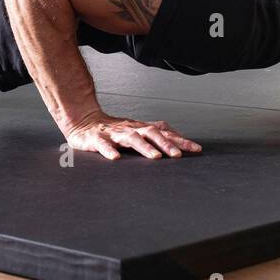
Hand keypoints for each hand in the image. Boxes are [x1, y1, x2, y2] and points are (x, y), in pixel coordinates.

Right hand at [65, 111, 201, 160]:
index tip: (196, 149)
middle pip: (151, 133)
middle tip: (178, 155)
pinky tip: (114, 159)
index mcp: (140, 128)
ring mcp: (113, 134)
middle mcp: (130, 129)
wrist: (83, 120)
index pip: (164, 133)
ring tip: (155, 157)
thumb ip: (156, 132)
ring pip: (130, 138)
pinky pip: (102, 145)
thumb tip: (179, 136)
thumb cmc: (113, 129)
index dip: (180, 140)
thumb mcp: (137, 129)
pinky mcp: (96, 139)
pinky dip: (108, 151)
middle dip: (165, 144)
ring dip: (144, 147)